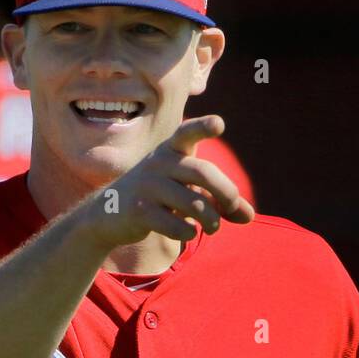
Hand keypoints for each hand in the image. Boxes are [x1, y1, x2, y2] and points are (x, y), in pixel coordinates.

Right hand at [82, 115, 255, 248]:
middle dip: (226, 193)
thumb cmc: (160, 197)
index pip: (188, 132)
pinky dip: (188, 233)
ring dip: (211, 220)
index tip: (219, 124)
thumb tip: (249, 217)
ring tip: (212, 227)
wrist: (109, 213)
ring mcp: (147, 186)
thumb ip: (219, 201)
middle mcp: (159, 162)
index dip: (203, 127)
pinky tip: (187, 232)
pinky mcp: (139, 211)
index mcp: (172, 149)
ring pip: (193, 204)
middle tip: (232, 207)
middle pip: (203, 173)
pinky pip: (176, 225)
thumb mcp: (188, 191)